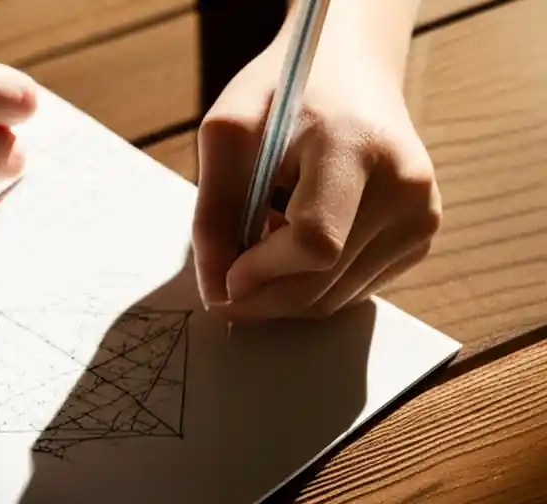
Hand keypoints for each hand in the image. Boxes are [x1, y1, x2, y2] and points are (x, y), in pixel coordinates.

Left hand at [191, 34, 440, 321]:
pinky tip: (295, 246)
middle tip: (222, 289)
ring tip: (261, 248)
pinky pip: (352, 292)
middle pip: (323, 282)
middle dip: (262, 297)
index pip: (315, 240)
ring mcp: (421, 215)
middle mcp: (405, 185)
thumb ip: (214, 211)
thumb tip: (217, 291)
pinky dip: (311, 286)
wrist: (351, 72)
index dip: (262, 271)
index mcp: (357, 145)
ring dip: (283, 293)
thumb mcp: (229, 133)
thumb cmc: (283, 97)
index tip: (223, 278)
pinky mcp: (420, 237)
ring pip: (335, 299)